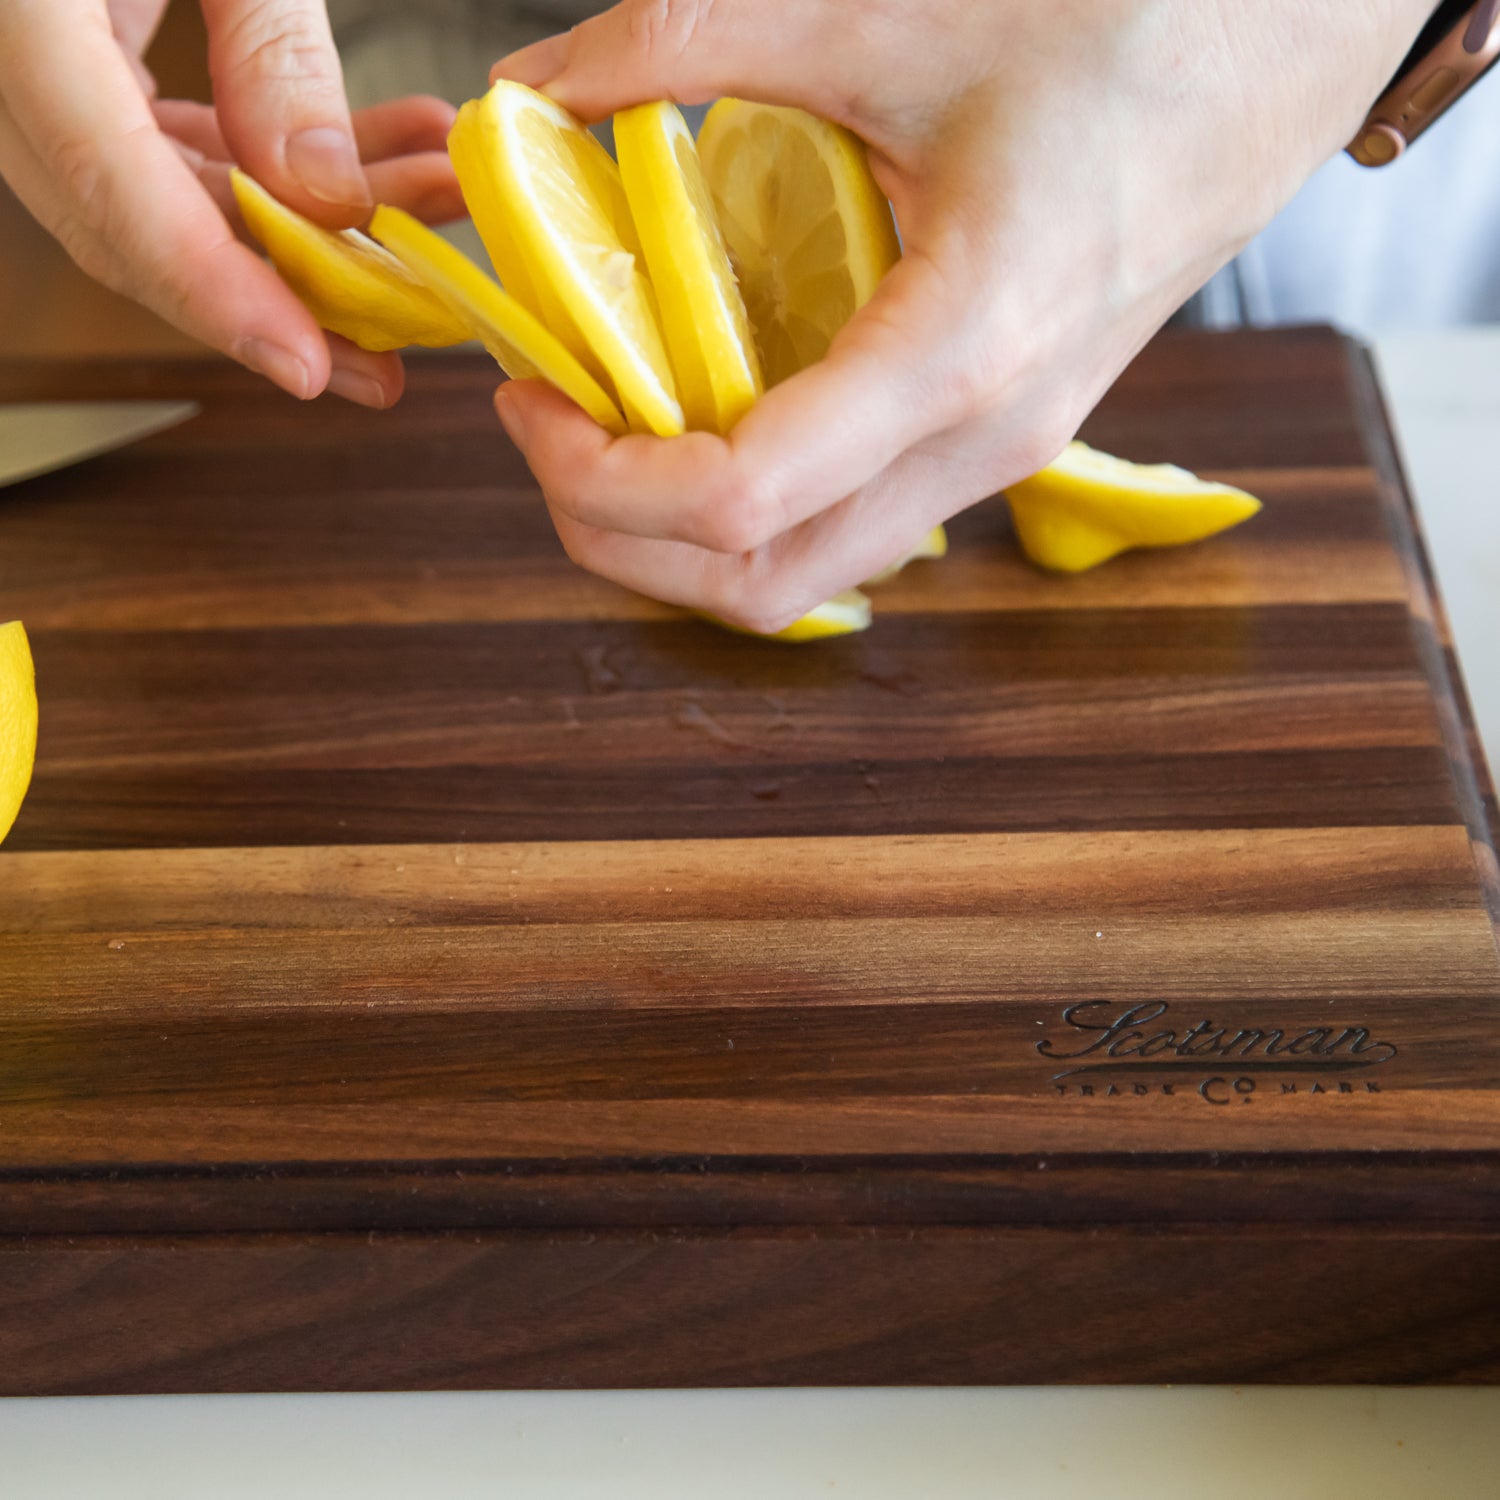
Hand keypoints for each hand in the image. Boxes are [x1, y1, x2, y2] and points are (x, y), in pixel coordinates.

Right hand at [0, 0, 460, 406]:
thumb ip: (267, 46)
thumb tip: (322, 198)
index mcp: (10, 9)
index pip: (111, 187)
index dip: (216, 294)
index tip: (308, 367)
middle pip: (134, 224)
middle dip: (275, 300)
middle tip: (388, 355)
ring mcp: (24, 63)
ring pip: (157, 194)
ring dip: (294, 232)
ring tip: (415, 237)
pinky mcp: (60, 54)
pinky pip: (158, 139)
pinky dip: (264, 165)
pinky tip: (372, 158)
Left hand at [490, 0, 1433, 631]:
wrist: (1268, 61)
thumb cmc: (1116, 28)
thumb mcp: (891, 14)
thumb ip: (694, 41)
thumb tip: (538, 87)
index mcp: (957, 351)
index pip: (741, 500)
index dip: (601, 480)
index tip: (532, 394)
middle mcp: (977, 443)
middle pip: (760, 587)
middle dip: (620, 541)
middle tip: (547, 430)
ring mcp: (991, 460)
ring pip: (804, 579)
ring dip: (681, 541)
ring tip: (609, 428)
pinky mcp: (989, 443)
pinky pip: (845, 529)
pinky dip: (749, 509)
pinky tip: (705, 409)